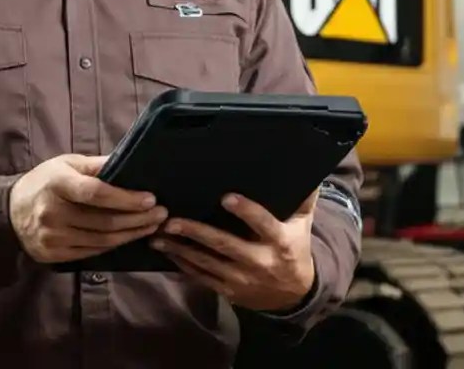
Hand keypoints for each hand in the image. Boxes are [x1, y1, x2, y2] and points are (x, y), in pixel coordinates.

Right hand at [9, 154, 167, 263]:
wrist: (11, 211)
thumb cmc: (45, 182)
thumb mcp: (67, 164)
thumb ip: (97, 165)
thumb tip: (131, 162)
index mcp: (57, 183)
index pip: (96, 193)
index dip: (126, 198)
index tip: (151, 199)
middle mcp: (53, 212)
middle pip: (104, 221)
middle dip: (138, 219)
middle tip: (161, 215)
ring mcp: (52, 236)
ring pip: (102, 241)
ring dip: (131, 235)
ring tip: (151, 226)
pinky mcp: (53, 254)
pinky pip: (91, 253)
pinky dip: (114, 246)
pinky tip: (128, 238)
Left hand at [153, 190, 317, 312]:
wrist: (294, 295)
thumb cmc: (294, 248)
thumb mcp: (302, 224)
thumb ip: (302, 199)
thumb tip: (306, 168)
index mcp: (280, 242)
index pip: (263, 224)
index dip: (247, 211)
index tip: (227, 197)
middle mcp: (259, 262)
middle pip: (224, 245)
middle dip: (196, 232)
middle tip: (171, 220)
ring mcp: (242, 279)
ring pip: (206, 263)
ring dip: (179, 249)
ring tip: (157, 235)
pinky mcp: (229, 291)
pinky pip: (202, 277)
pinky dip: (182, 264)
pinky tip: (166, 251)